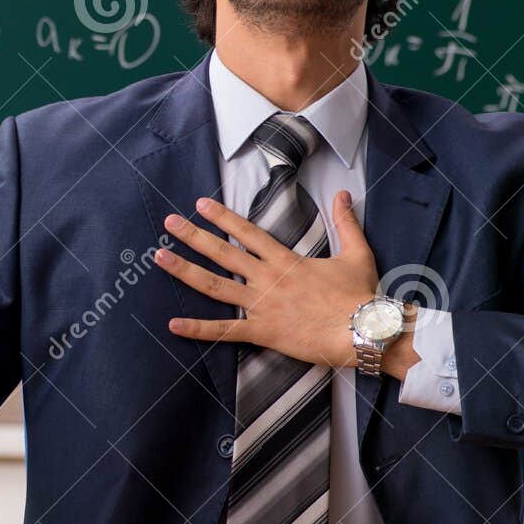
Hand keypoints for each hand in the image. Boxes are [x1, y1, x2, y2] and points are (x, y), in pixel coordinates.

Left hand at [156, 190, 380, 368]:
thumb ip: (346, 221)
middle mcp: (267, 279)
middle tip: (168, 222)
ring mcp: (261, 305)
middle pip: (223, 253)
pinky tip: (172, 325)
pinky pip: (224, 331)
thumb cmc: (360, 295)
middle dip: (193, 236)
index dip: (222, 217)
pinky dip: (198, 329)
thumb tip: (343, 193)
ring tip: (159, 258)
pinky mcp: (262, 331)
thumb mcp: (356, 252)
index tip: (199, 204)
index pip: (246, 233)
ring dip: (185, 271)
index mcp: (285, 260)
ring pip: (215, 286)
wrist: (363, 330)